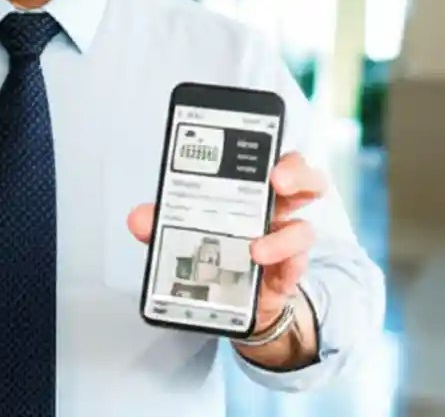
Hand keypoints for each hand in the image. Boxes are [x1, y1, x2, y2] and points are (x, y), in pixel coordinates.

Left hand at [126, 152, 325, 327]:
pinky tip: (272, 270)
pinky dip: (287, 267)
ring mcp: (284, 243)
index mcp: (252, 191)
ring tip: (254, 250)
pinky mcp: (286, 275)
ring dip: (282, 237)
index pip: (273, 158)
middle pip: (306, 182)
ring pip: (304, 229)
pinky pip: (298, 267)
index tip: (263, 145)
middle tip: (277, 180)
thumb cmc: (212, 252)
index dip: (275, 147)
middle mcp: (275, 212)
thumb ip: (159, 222)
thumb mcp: (179, 232)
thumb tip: (138, 218)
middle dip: (297, 174)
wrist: (224, 300)